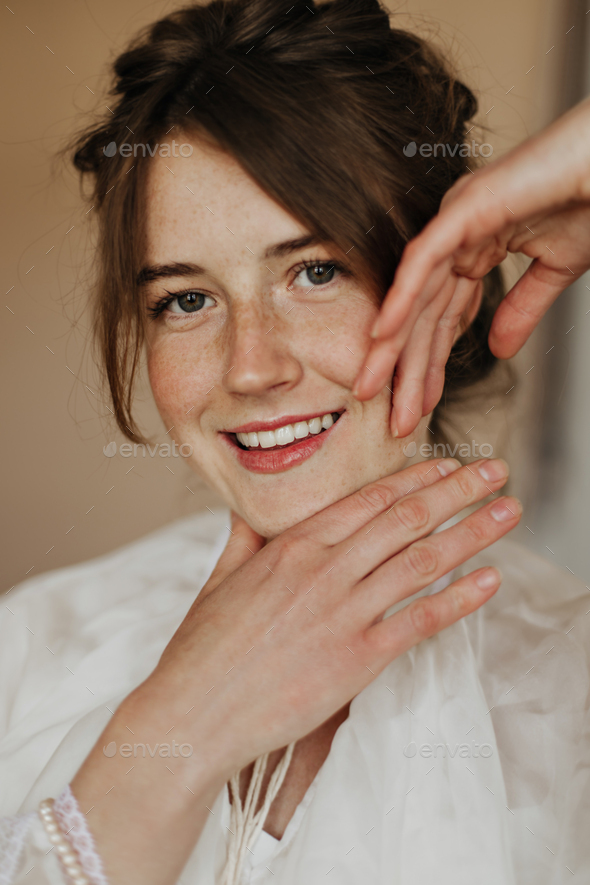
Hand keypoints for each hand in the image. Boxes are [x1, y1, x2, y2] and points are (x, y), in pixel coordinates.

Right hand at [72, 457, 519, 884]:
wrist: (191, 714)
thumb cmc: (202, 650)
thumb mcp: (219, 580)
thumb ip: (244, 540)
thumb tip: (249, 514)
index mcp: (291, 546)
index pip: (368, 500)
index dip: (415, 479)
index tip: (447, 464)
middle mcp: (323, 570)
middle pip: (405, 520)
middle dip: (457, 491)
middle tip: (496, 472)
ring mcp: (342, 613)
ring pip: (421, 561)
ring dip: (471, 532)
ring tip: (508, 511)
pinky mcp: (356, 659)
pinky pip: (419, 621)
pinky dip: (459, 599)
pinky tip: (490, 580)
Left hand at [353, 96, 589, 437]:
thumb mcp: (554, 271)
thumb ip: (521, 308)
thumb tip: (498, 350)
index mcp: (477, 248)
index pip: (445, 318)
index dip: (430, 366)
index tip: (419, 407)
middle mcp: (459, 236)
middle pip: (424, 315)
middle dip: (406, 370)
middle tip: (393, 418)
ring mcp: (459, 220)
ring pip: (418, 295)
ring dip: (394, 347)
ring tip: (372, 389)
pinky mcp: (467, 208)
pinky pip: (425, 259)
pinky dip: (403, 296)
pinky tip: (384, 334)